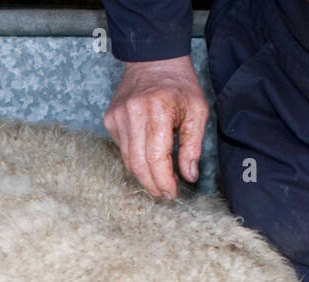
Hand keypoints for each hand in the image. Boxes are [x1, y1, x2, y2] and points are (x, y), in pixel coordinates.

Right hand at [103, 56, 208, 199]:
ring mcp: (118, 117)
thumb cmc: (179, 85)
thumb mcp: (198, 110)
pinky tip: (146, 156)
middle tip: (164, 194)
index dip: (164, 181)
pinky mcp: (110, 119)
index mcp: (158, 110)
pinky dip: (134, 158)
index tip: (172, 193)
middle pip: (138, 164)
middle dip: (152, 184)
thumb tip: (189, 175)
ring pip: (127, 160)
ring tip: (157, 180)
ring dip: (143, 175)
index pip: (157, 157)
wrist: (153, 60)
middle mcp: (133, 114)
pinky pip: (122, 149)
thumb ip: (193, 145)